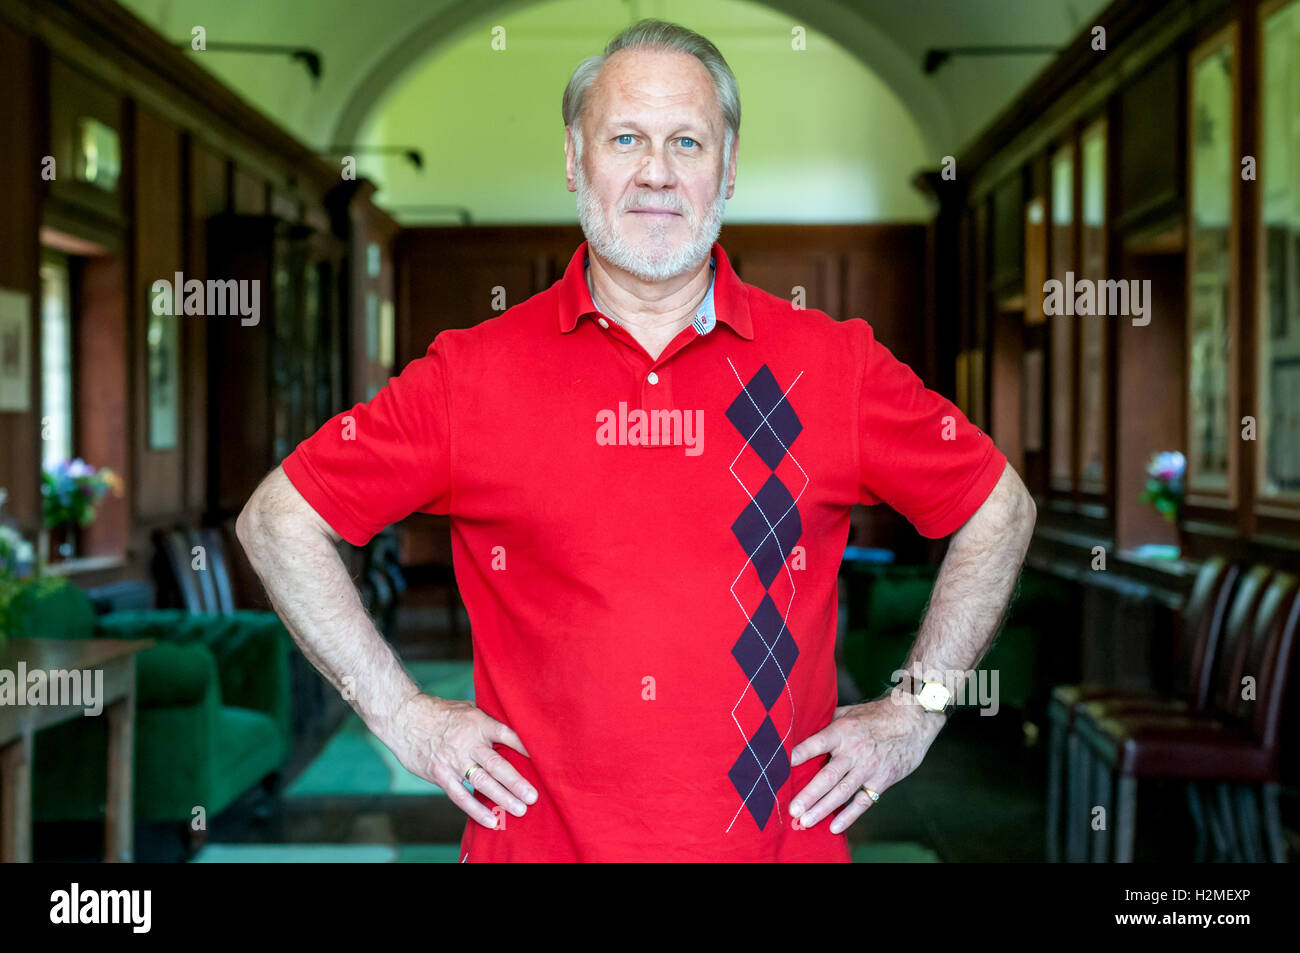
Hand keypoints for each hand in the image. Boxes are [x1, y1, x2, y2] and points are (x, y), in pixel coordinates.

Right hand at [382, 693, 537, 828]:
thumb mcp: (467, 709)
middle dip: (518, 782)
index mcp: (479, 722)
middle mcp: (468, 741)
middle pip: (498, 764)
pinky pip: (461, 796)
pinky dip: (476, 810)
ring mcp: (454, 759)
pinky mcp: (440, 774)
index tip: (544, 761)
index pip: (508, 735)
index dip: (526, 748)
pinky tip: (490, 820)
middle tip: (533, 796)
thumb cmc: (440, 712)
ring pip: (482, 782)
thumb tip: (513, 731)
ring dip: (503, 798)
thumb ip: (488, 721)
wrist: (404, 717)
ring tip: (520, 809)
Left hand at [788, 696, 942, 833]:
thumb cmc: (876, 715)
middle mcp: (854, 751)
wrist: (913, 721)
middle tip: (792, 810)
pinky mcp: (881, 780)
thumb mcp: (850, 712)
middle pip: (828, 776)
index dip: (801, 753)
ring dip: (822, 809)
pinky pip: (863, 801)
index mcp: (842, 731)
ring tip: (805, 821)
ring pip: (842, 792)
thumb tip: (801, 728)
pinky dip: (849, 816)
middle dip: (809, 794)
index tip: (783, 764)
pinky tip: (834, 827)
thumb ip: (827, 723)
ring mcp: (868, 768)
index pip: (817, 743)